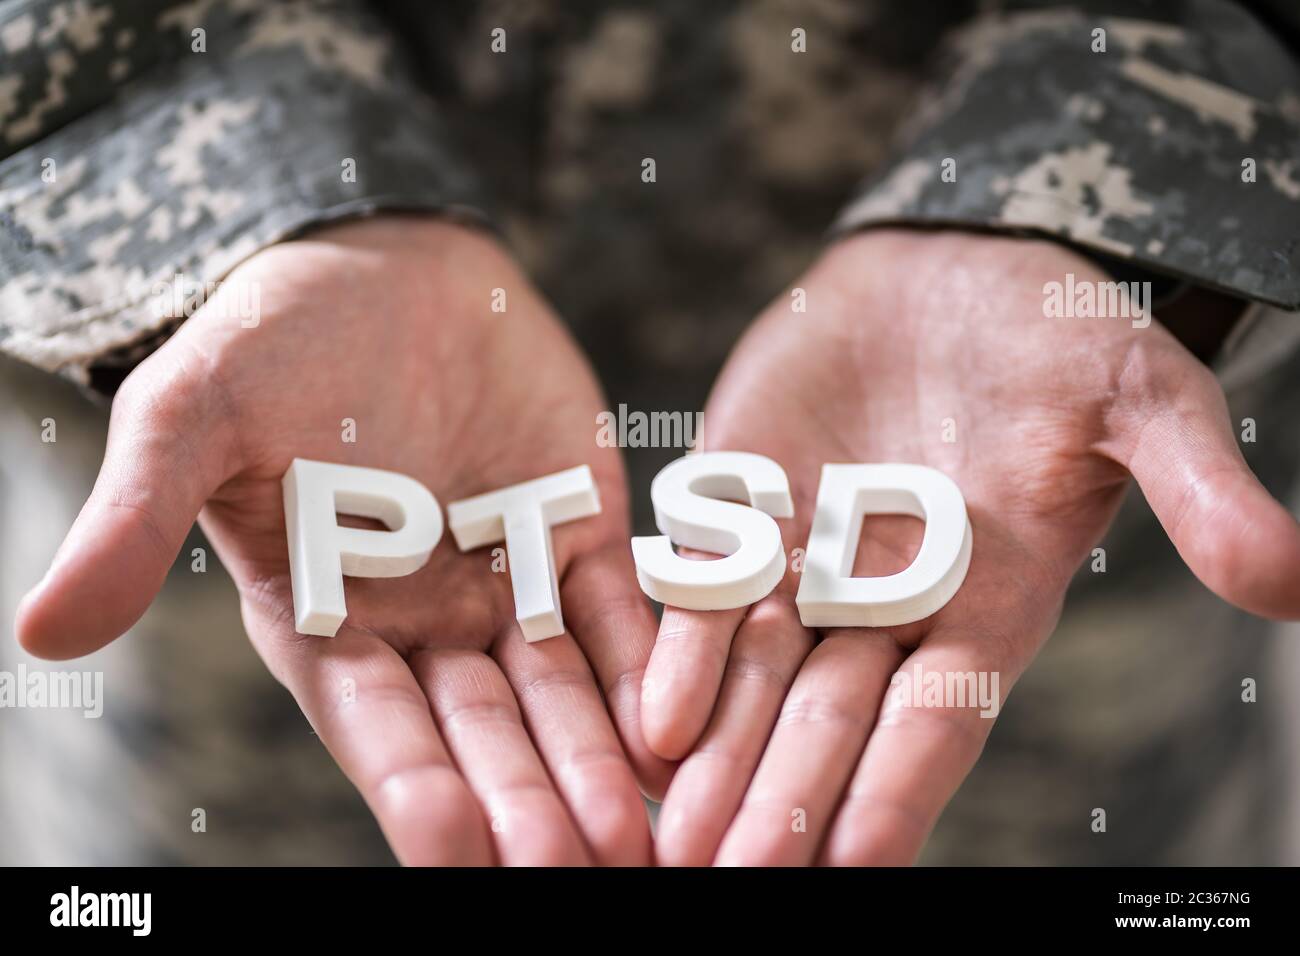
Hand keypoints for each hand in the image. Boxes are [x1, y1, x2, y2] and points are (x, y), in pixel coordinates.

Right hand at [16, 217, 670, 864]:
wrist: (390, 263)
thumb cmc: (278, 333)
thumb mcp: (196, 413)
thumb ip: (136, 517)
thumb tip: (40, 628)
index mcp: (325, 620)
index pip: (376, 728)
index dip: (416, 792)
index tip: (459, 853)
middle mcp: (422, 626)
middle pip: (482, 735)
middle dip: (528, 803)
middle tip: (579, 868)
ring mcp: (508, 585)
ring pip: (559, 694)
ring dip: (598, 761)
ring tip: (638, 832)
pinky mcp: (581, 534)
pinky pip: (621, 612)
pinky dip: (654, 664)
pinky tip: (684, 723)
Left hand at [642, 229, 1299, 864]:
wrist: (950, 265)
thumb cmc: (1056, 332)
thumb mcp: (1139, 399)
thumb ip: (1196, 489)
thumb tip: (1292, 581)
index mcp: (987, 599)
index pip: (939, 719)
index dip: (897, 792)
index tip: (850, 868)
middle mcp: (887, 601)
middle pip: (832, 721)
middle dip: (786, 800)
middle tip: (734, 880)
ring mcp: (808, 557)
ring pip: (757, 676)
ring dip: (719, 757)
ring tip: (675, 837)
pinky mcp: (743, 505)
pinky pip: (704, 590)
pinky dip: (679, 653)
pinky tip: (651, 723)